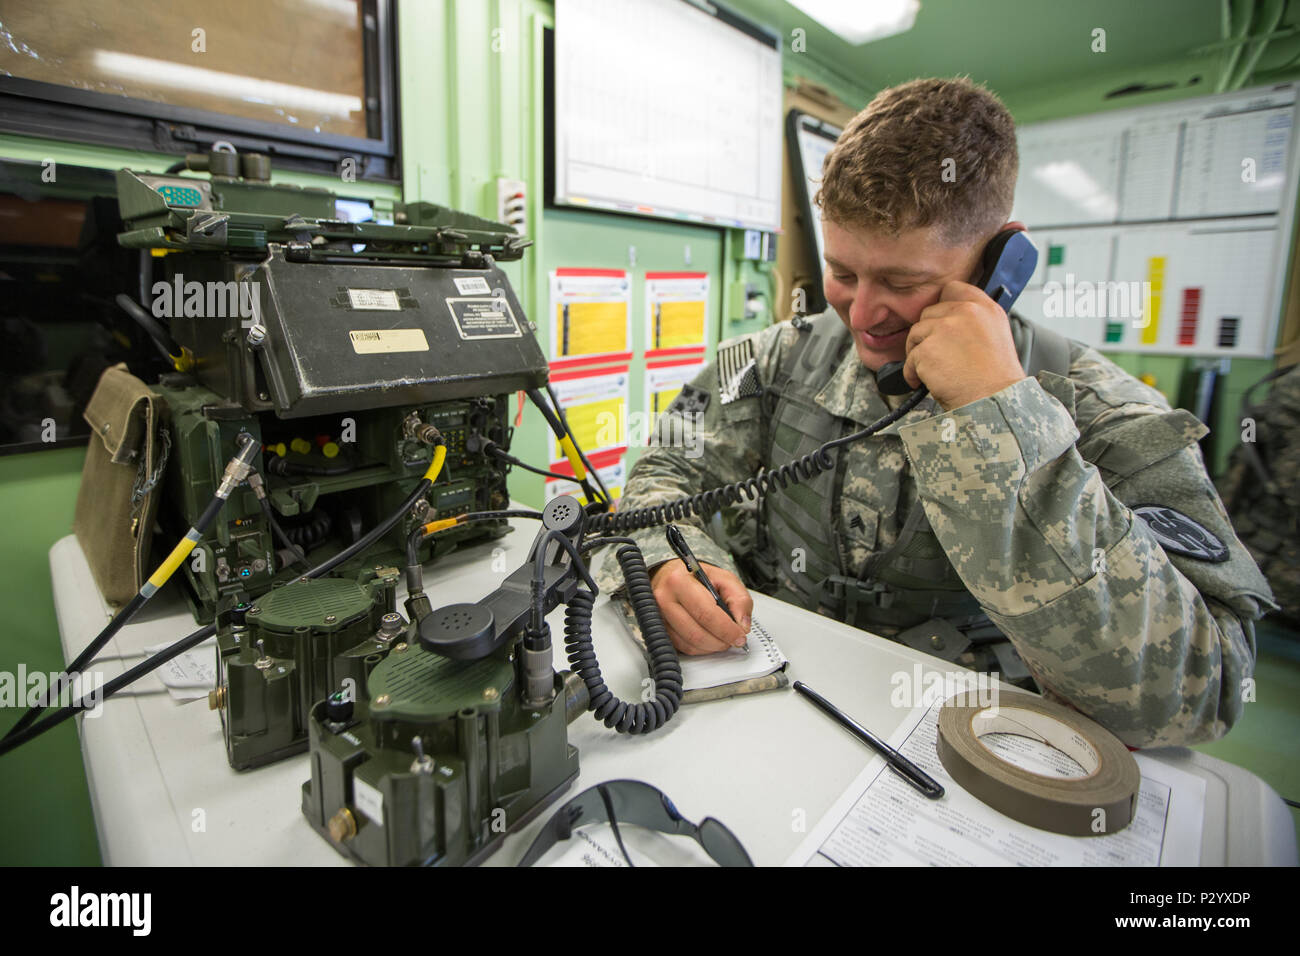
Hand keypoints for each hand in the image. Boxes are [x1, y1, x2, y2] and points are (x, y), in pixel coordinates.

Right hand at [649, 560, 752, 654]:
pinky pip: (683, 647)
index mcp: (679, 581)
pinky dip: (701, 648)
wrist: (673, 576)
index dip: (726, 629)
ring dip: (711, 646)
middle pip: (696, 633)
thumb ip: (739, 599)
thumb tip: (742, 625)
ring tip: (723, 639)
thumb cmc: (697, 577)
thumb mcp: (724, 578)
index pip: (705, 613)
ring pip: (690, 643)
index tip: (740, 636)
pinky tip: (709, 639)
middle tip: (734, 640)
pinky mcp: (660, 629)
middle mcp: (664, 599)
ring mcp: (659, 616)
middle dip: (720, 641)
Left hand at [901, 281, 1024, 409]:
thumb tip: (948, 322)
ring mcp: (945, 328)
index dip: (942, 305)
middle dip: (928, 334)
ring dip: (918, 353)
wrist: (994, 401)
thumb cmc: (996, 379)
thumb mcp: (996, 336)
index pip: (953, 289)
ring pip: (916, 333)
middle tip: (936, 354)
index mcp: (985, 308)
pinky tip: (926, 382)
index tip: (940, 322)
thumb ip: (972, 322)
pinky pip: (910, 358)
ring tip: (932, 370)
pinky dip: (913, 373)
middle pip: (929, 312)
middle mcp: (966, 312)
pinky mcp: (928, 349)